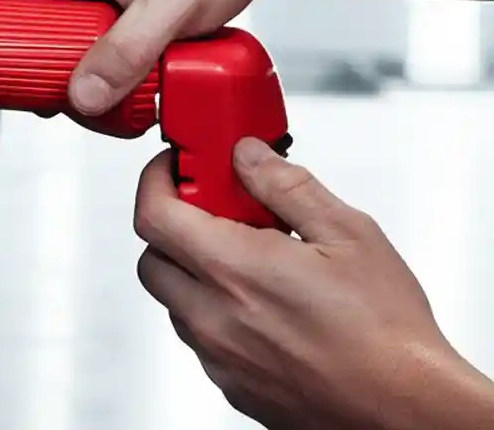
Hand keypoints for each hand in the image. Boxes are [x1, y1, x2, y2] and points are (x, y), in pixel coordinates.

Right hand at [0, 0, 270, 115]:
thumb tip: (82, 95)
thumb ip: (122, 56)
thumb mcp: (169, 13)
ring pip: (35, 3)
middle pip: (8, 3)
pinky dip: (73, 28)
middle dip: (24, 51)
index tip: (1, 72)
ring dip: (53, 43)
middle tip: (55, 84)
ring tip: (90, 69)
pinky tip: (104, 47)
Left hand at [134, 138, 493, 428]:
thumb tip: (247, 156)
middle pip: (152, 257)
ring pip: (174, 299)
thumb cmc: (386, 332)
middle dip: (174, 226)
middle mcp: (212, 316)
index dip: (156, 180)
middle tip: (216, 211)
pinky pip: (200, 337)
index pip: (153, 214)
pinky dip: (214, 311)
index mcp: (233, 269)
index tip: (177, 166)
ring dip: (194, 271)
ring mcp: (216, 355)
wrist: (406, 409)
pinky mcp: (230, 384)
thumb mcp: (347, 234)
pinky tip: (263, 303)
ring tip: (252, 260)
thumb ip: (286, 186)